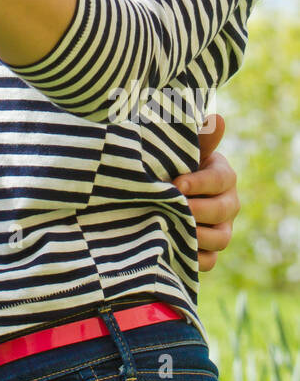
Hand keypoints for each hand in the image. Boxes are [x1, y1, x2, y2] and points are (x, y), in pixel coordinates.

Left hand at [173, 114, 239, 271]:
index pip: (221, 179)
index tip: (176, 183)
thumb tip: (217, 119)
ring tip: (173, 227)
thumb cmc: (170, 167)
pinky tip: (174, 248)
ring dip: (198, 235)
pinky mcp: (209, 251)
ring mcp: (221, 229)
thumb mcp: (179, 152)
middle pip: (224, 210)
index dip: (200, 182)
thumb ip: (197, 138)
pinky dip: (195, 258)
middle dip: (198, 209)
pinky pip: (210, 261)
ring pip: (221, 239)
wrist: (153, 193)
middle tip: (172, 206)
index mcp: (223, 175)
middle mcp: (228, 203)